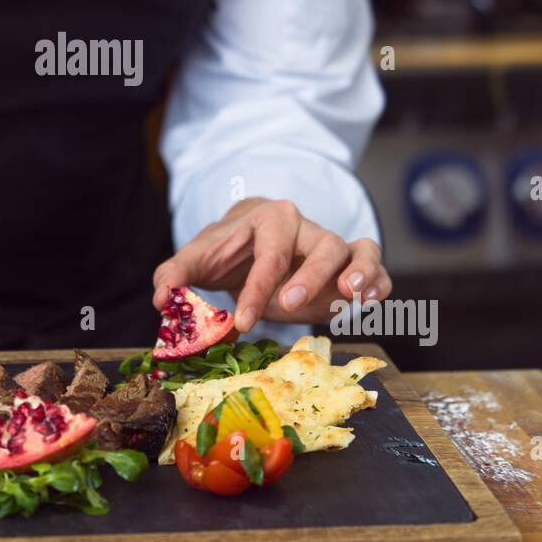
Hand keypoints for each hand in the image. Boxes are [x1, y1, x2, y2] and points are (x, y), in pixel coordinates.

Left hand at [153, 197, 390, 333]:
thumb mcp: (196, 258)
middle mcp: (307, 227)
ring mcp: (332, 245)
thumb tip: (161, 298)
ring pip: (359, 250)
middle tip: (288, 306)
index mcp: (269, 219)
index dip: (256, 290)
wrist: (249, 242)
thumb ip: (173, 274)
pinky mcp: (349, 265)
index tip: (241, 322)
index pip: (269, 253)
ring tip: (351, 295)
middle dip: (308, 278)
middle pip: (322, 246)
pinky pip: (377, 266)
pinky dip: (379, 282)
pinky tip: (368, 303)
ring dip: (361, 272)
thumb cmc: (225, 251)